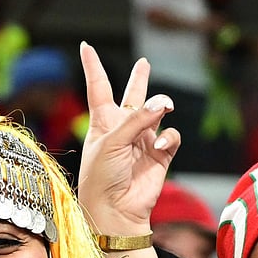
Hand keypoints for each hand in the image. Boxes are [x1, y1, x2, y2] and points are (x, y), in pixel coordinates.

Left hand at [77, 42, 177, 257]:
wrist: (116, 210)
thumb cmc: (102, 176)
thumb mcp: (111, 142)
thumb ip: (137, 120)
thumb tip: (163, 104)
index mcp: (102, 122)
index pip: (98, 88)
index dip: (93, 67)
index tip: (85, 46)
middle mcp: (123, 129)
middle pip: (132, 97)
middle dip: (138, 81)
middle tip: (143, 63)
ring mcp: (143, 141)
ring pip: (157, 112)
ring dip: (160, 106)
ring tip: (162, 107)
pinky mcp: (160, 154)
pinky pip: (171, 136)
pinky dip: (169, 137)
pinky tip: (160, 144)